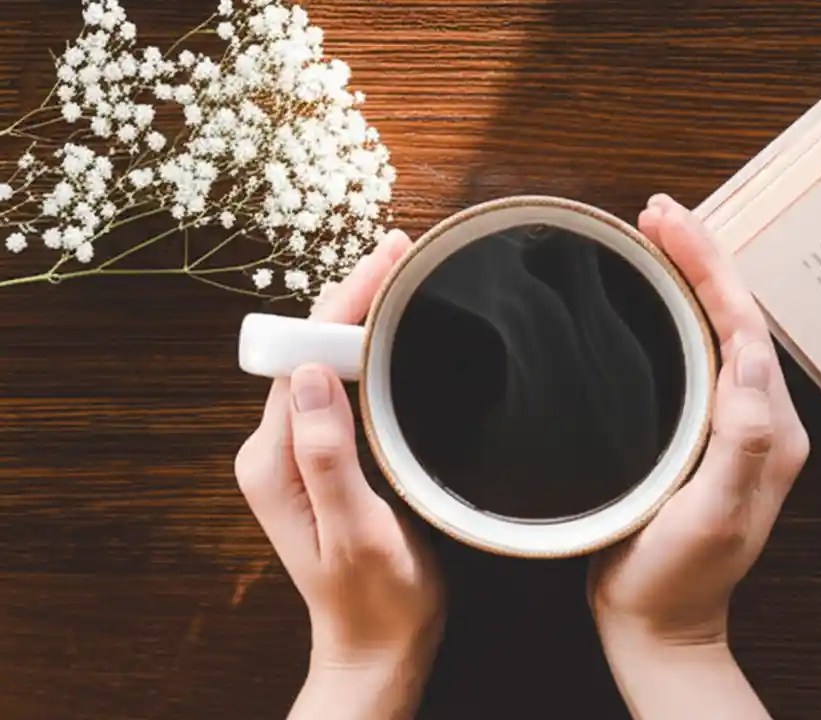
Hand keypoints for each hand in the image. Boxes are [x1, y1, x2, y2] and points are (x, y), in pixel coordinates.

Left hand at [234, 231, 444, 719]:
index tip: (391, 259)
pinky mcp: (321, 459)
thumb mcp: (357, 530)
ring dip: (361, 320)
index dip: (346, 301)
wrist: (377, 647)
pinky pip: (339, 389)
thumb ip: (328, 454)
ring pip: (324, 364)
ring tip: (404, 278)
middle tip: (405, 252)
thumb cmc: (378, 600)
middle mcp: (274, 448)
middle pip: (309, 349)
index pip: (303, 355)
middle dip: (354, 296)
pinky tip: (396, 335)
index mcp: (273, 460)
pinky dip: (367, 354)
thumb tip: (313, 373)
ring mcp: (296, 452)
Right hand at [588, 195, 809, 717]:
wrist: (659, 626)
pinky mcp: (704, 435)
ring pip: (716, 330)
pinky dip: (676, 314)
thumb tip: (750, 357)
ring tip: (655, 237)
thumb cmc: (679, 578)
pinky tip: (653, 300)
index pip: (744, 324)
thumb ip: (744, 438)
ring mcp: (732, 426)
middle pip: (734, 316)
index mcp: (769, 429)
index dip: (708, 266)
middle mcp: (759, 419)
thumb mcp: (716, 513)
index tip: (666, 223)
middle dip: (700, 257)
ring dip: (689, 279)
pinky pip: (697, 356)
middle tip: (655, 213)